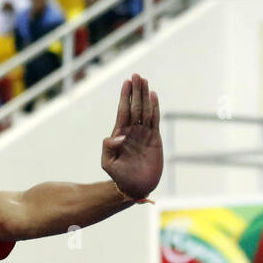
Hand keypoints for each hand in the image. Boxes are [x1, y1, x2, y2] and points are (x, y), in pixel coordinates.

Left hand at [102, 73, 161, 200]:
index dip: (125, 96)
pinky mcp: (154, 139)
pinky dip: (154, 107)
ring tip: (144, 81)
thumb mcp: (107, 163)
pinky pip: (154, 120)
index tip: (127, 82)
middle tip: (136, 75)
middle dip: (135, 91)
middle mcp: (132, 131)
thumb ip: (108, 147)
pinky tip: (153, 96)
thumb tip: (119, 135)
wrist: (135, 187)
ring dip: (144, 95)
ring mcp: (143, 134)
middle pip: (134, 107)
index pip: (123, 111)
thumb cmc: (119, 176)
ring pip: (144, 110)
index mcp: (119, 134)